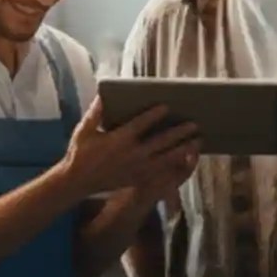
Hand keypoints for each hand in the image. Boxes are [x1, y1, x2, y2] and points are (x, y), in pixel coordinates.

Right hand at [62, 97, 198, 196]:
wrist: (78, 182)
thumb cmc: (80, 152)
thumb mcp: (84, 131)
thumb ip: (95, 113)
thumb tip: (103, 94)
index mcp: (118, 140)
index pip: (140, 125)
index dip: (154, 115)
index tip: (166, 106)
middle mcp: (131, 154)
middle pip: (160, 142)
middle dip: (179, 133)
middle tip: (194, 124)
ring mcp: (136, 169)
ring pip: (166, 159)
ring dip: (183, 149)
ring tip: (198, 141)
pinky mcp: (138, 178)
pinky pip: (162, 172)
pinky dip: (177, 165)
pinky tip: (188, 159)